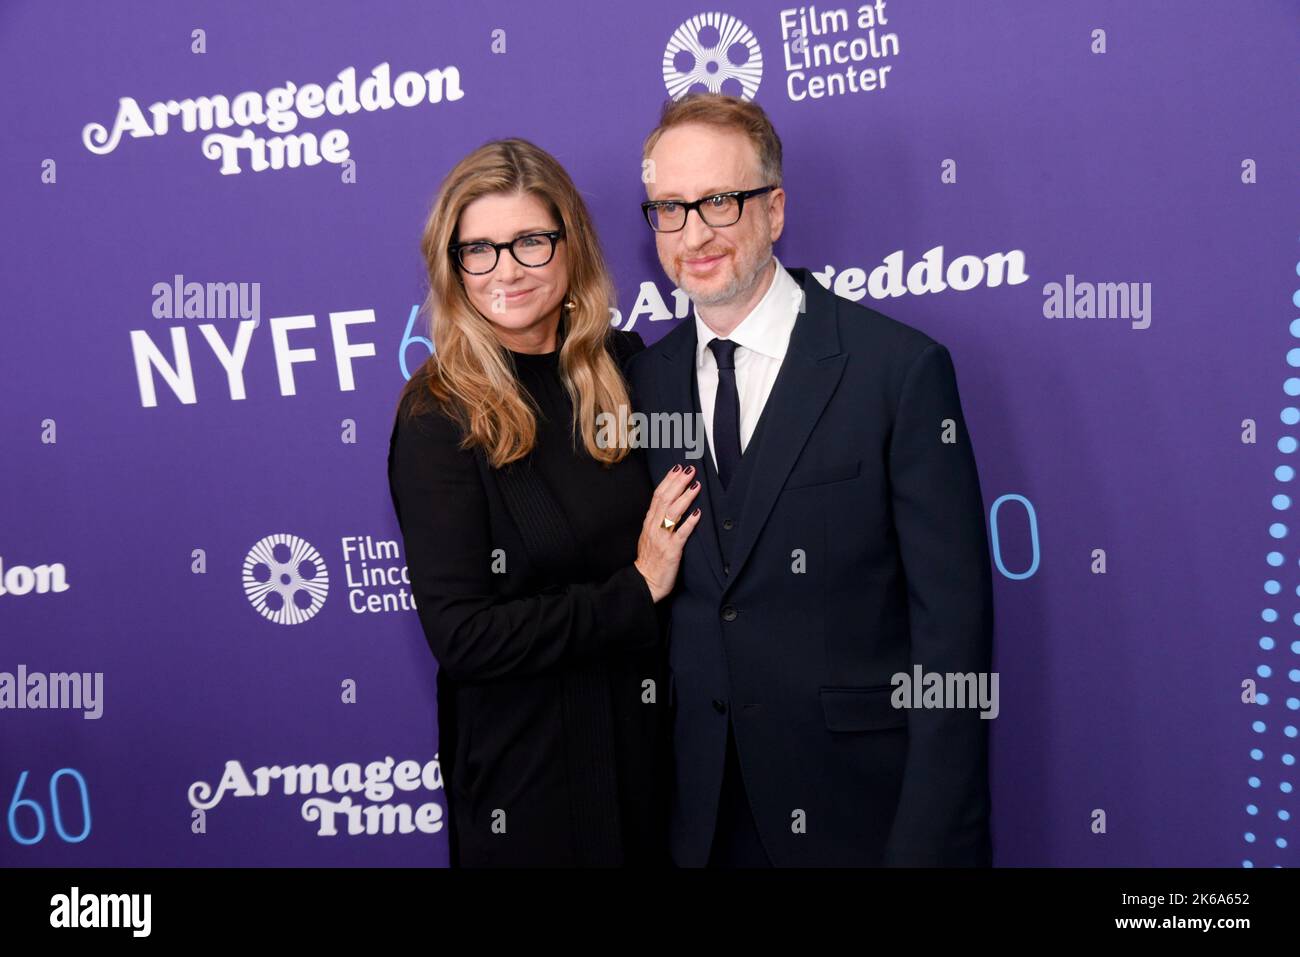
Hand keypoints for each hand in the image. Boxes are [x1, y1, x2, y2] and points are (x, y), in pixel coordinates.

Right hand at [633, 464, 702, 601]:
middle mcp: (654, 527)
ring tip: (696, 485)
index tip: (678, 467)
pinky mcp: (671, 551)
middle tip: (690, 469)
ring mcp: (662, 538)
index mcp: (649, 522)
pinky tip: (698, 513)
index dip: (668, 480)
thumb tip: (669, 502)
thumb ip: (658, 519)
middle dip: (678, 483)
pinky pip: (681, 534)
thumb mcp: (650, 535)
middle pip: (665, 499)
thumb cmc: (650, 559)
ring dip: (685, 497)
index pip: (658, 495)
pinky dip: (690, 522)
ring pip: (672, 513)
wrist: (645, 582)